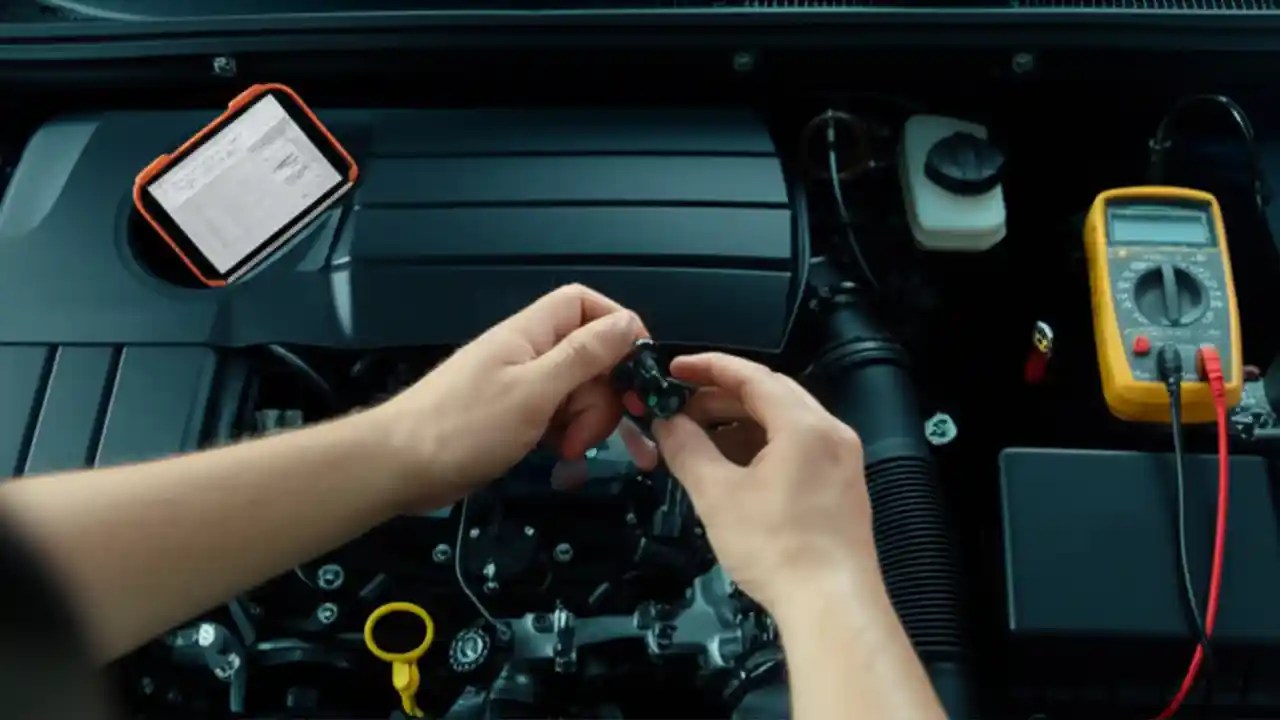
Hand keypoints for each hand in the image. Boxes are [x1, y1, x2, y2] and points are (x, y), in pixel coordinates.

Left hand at [367, 285, 646, 509]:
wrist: (398, 468)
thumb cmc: (464, 426)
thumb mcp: (534, 391)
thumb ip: (583, 356)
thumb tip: (629, 323)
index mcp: (530, 332)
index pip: (585, 304)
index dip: (617, 327)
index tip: (635, 370)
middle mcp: (527, 352)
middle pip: (589, 355)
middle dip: (602, 393)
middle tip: (589, 432)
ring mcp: (519, 386)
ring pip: (577, 390)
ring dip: (585, 420)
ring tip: (567, 450)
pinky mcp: (513, 417)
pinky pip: (556, 416)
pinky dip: (564, 434)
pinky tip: (557, 457)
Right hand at [652, 353, 879, 616]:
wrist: (832, 607)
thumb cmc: (774, 546)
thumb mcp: (717, 495)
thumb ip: (687, 448)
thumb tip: (666, 422)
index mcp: (805, 425)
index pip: (753, 376)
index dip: (709, 367)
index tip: (673, 368)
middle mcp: (832, 433)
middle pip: (772, 395)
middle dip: (721, 397)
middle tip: (680, 407)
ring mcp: (842, 461)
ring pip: (786, 422)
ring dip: (741, 423)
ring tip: (699, 438)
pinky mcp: (842, 487)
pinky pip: (799, 448)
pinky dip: (763, 446)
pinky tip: (734, 466)